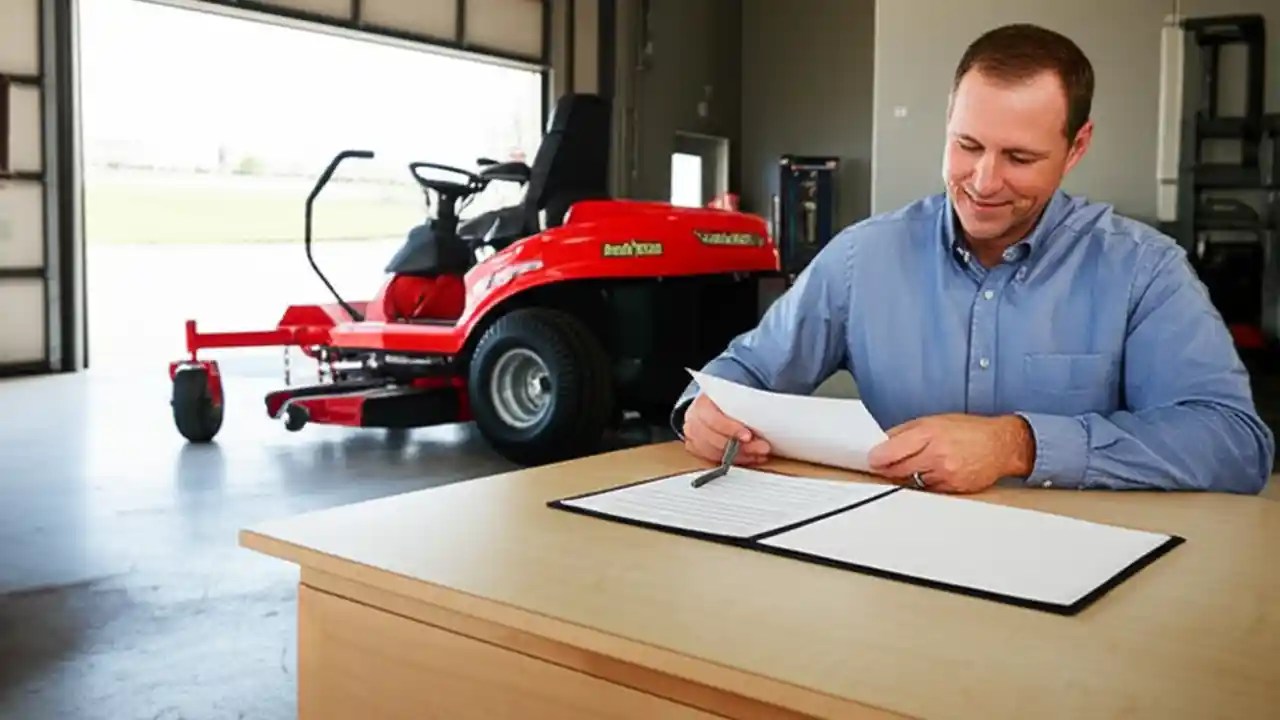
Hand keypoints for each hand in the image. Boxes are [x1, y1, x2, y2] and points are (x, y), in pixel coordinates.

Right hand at [681, 393, 771, 464]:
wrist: (716, 403)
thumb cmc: (729, 399)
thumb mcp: (737, 396)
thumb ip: (746, 404)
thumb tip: (766, 410)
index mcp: (702, 403)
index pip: (714, 420)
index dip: (731, 429)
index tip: (749, 436)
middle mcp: (694, 420)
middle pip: (714, 440)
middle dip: (740, 447)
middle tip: (762, 448)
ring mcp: (693, 436)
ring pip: (714, 453)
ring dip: (740, 456)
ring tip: (759, 454)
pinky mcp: (697, 448)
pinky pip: (714, 460)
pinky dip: (734, 460)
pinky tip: (750, 457)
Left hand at [866, 414, 1034, 492]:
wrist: (1001, 445)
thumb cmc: (969, 430)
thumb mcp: (934, 420)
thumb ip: (906, 432)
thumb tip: (882, 442)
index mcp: (929, 433)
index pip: (892, 451)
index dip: (878, 457)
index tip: (872, 459)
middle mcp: (937, 454)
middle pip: (899, 469)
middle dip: (888, 468)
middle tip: (884, 466)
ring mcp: (946, 474)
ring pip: (913, 481)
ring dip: (908, 475)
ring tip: (919, 464)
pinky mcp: (953, 488)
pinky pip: (929, 489)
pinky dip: (925, 482)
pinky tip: (933, 472)